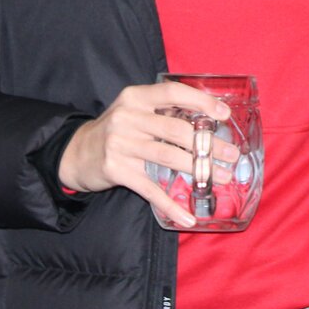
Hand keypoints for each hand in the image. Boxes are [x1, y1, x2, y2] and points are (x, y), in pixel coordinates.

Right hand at [57, 81, 237, 227]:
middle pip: (176, 129)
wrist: (76, 153)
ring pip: (168, 157)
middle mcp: (127, 118)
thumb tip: (207, 120)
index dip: (201, 101)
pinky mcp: (117, 170)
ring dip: (199, 170)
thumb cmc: (116, 131)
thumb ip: (162, 111)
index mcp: (135, 97)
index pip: (172, 93)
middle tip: (231, 155)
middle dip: (209, 144)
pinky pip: (150, 189)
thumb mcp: (134, 111)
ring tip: (221, 177)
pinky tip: (188, 216)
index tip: (224, 114)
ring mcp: (121, 144)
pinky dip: (170, 205)